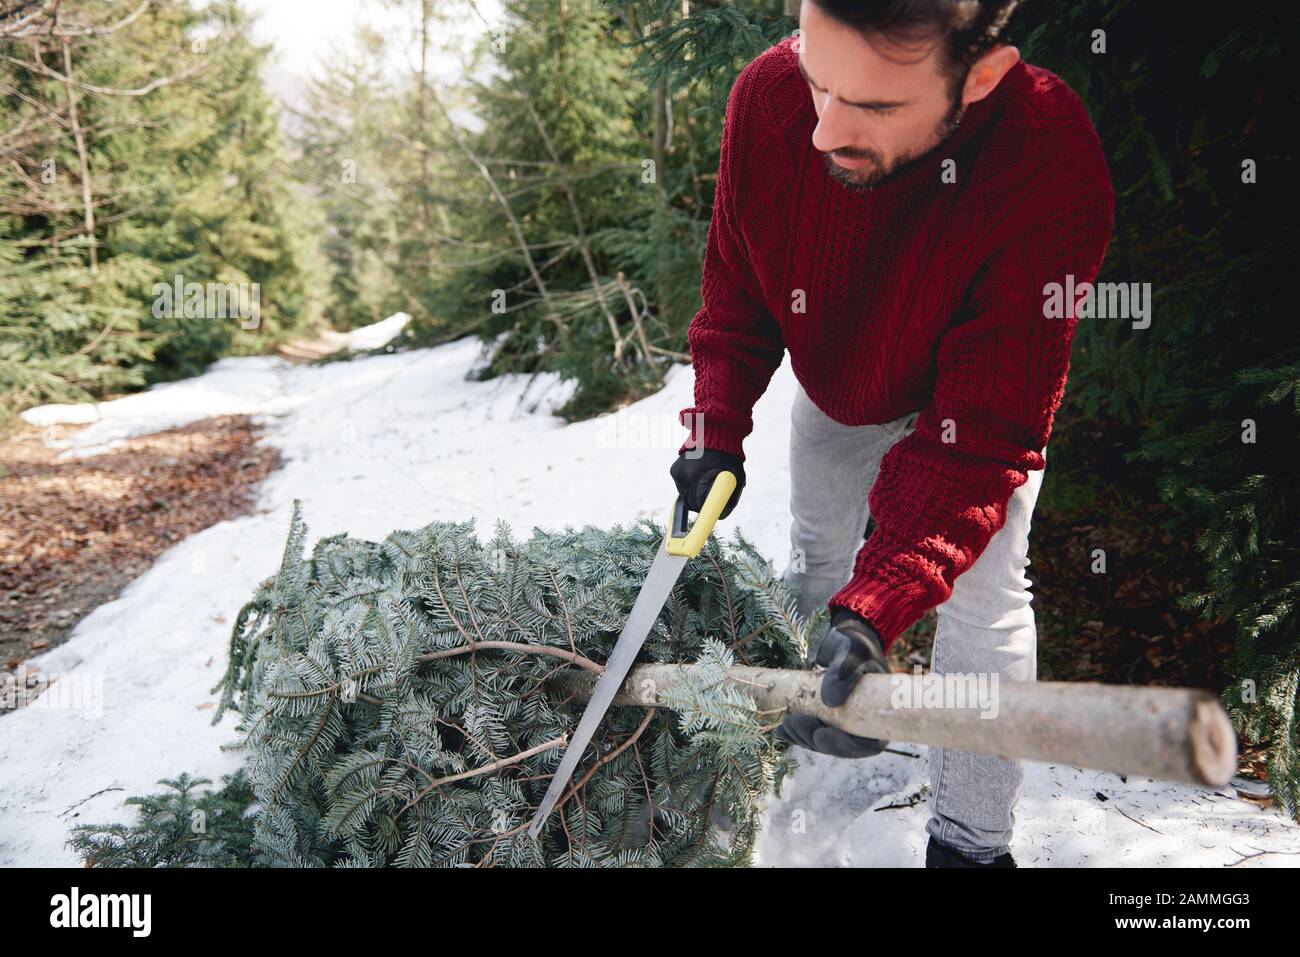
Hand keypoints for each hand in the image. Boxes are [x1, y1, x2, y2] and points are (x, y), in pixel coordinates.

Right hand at [670, 448, 745, 520]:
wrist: (714, 433)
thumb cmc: (728, 456)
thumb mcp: (737, 476)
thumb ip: (731, 497)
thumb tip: (721, 515)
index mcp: (696, 476)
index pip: (697, 506)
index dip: (706, 511)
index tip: (711, 512)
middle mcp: (683, 475)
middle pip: (689, 503)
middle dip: (701, 504)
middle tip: (712, 497)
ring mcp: (676, 472)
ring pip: (685, 496)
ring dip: (695, 495)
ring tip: (707, 481)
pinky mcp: (674, 470)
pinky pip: (682, 487)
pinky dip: (690, 486)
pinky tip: (699, 475)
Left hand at [775, 609, 890, 757]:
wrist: (844, 640)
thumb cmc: (855, 645)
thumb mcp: (852, 652)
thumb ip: (845, 671)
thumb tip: (831, 702)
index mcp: (881, 715)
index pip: (868, 745)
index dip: (845, 748)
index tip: (821, 735)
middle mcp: (865, 724)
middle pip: (842, 748)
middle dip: (816, 741)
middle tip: (795, 723)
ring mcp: (846, 724)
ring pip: (825, 744)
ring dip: (803, 738)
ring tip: (785, 724)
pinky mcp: (829, 720)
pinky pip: (814, 734)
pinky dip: (798, 734)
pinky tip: (781, 730)